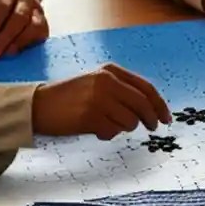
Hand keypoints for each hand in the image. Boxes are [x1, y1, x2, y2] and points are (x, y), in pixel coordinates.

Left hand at [0, 0, 47, 59]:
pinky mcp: (45, 23)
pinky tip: (19, 51)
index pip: (2, 6)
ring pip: (35, 26)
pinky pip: (42, 34)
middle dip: (6, 37)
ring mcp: (38, 10)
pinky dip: (31, 44)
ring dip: (20, 42)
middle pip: (20, 17)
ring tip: (8, 53)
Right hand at [32, 63, 172, 140]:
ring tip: (107, 124)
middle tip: (153, 128)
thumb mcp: (96, 84)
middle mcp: (107, 82)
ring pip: (130, 121)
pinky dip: (108, 134)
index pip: (146, 87)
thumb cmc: (69, 98)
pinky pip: (113, 131)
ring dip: (123, 128)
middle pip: (143, 104)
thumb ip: (121, 91)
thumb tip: (150, 109)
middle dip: (151, 119)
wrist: (38, 105)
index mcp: (110, 71)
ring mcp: (99, 99)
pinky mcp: (91, 116)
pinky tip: (95, 129)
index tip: (166, 117)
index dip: (159, 104)